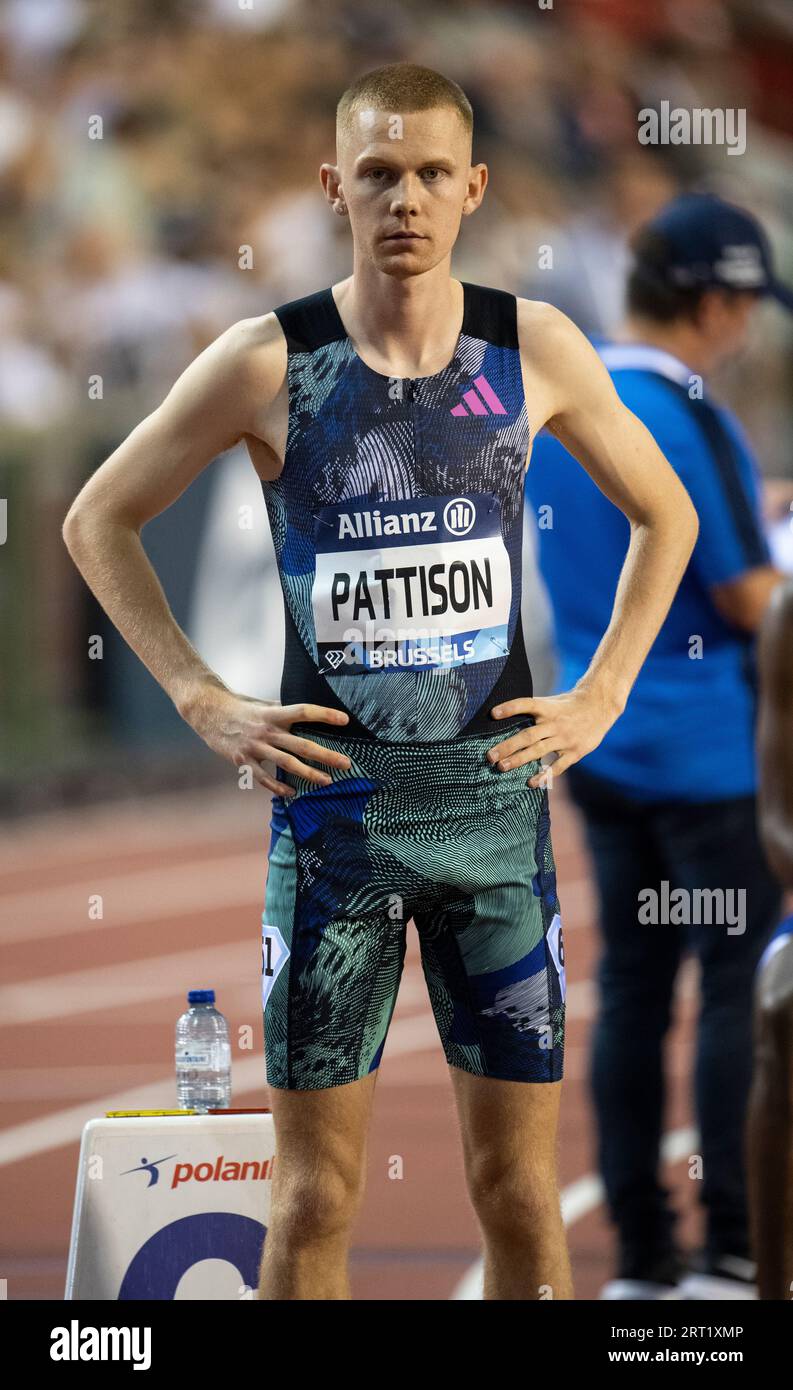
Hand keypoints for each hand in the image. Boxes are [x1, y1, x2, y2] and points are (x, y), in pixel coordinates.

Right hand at [179, 680, 350, 795]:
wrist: (207, 712)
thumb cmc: (239, 707)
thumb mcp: (262, 705)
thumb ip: (282, 711)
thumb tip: (305, 714)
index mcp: (273, 713)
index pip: (304, 711)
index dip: (324, 715)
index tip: (344, 720)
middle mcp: (266, 730)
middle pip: (301, 744)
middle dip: (326, 755)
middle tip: (346, 763)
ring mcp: (255, 747)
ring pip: (287, 763)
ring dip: (308, 774)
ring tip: (327, 781)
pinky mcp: (243, 760)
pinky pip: (264, 778)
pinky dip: (278, 786)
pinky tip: (292, 793)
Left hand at [487, 687, 623, 788]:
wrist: (599, 706)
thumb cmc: (569, 705)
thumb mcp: (552, 702)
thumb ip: (534, 712)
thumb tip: (505, 718)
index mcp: (547, 708)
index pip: (526, 704)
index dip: (510, 708)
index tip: (493, 713)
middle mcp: (554, 723)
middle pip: (527, 735)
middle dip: (507, 746)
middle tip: (490, 756)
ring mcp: (565, 738)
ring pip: (538, 751)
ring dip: (519, 760)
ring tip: (502, 767)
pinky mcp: (575, 752)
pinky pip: (558, 766)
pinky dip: (544, 775)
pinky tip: (531, 782)